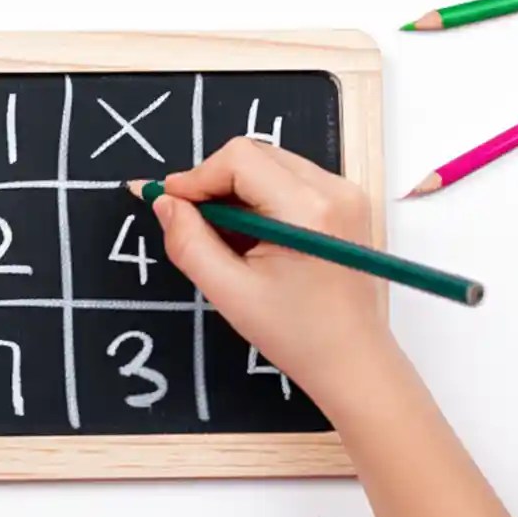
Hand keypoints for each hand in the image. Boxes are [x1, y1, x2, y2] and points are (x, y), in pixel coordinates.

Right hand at [151, 137, 391, 406]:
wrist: (354, 362)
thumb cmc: (296, 335)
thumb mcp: (230, 292)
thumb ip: (189, 242)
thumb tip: (164, 202)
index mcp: (308, 209)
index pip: (239, 158)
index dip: (197, 177)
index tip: (170, 204)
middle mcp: (335, 189)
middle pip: (256, 154)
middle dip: (216, 182)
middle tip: (193, 221)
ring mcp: (347, 193)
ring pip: (272, 164)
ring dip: (239, 190)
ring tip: (227, 237)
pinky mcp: (349, 203)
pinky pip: (292, 180)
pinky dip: (263, 198)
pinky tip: (255, 238)